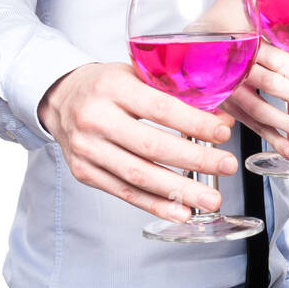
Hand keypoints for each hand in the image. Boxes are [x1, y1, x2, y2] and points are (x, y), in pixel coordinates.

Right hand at [37, 62, 237, 222]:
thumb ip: (175, 94)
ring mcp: (87, 149)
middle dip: (196, 160)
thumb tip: (221, 120)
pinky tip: (182, 212)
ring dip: (180, 191)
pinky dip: (156, 205)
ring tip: (211, 199)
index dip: (194, 124)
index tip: (223, 133)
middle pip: (151, 147)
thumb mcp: (136, 75)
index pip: (160, 108)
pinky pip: (125, 193)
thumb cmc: (107, 85)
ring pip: (139, 176)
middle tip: (228, 166)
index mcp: (111, 87)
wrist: (60, 98)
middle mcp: (95, 118)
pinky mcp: (84, 172)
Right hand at [224, 42, 288, 158]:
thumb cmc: (233, 45)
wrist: (200, 57)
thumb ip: (280, 52)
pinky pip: (251, 125)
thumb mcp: (254, 38)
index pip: (279, 62)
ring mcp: (229, 90)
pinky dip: (272, 139)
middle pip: (272, 85)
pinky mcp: (226, 107)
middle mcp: (235, 69)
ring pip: (261, 111)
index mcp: (245, 47)